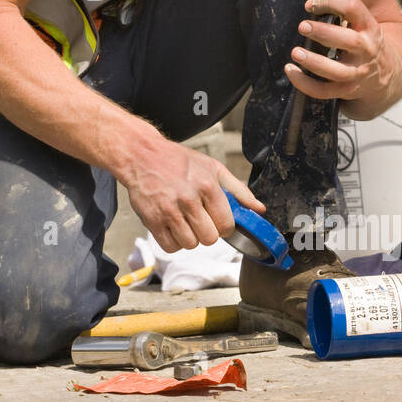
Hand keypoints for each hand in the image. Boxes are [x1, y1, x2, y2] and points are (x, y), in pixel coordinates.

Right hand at [118, 133, 265, 253]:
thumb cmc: (179, 161)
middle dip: (207, 233)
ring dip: (190, 237)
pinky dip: (173, 242)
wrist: (142, 155)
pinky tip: (172, 227)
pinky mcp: (152, 220)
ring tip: (184, 222)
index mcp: (207, 186)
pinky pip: (170, 246)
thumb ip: (238, 190)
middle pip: (209, 238)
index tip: (217, 221)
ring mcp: (169, 211)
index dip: (224, 226)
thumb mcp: (213, 168)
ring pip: (190, 244)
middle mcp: (188, 199)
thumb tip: (259, 209)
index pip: (226, 224)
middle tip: (200, 221)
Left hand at [284, 0, 389, 102]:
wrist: (388, 74)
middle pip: (348, 41)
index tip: (310, 4)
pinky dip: (305, 84)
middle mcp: (366, 49)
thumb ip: (338, 10)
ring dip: (314, 62)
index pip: (354, 8)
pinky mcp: (347, 90)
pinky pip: (324, 91)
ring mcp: (358, 72)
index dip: (331, 2)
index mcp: (369, 27)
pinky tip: (291, 71)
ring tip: (295, 52)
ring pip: (336, 71)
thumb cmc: (364, 42)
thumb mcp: (361, 23)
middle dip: (324, 33)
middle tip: (303, 26)